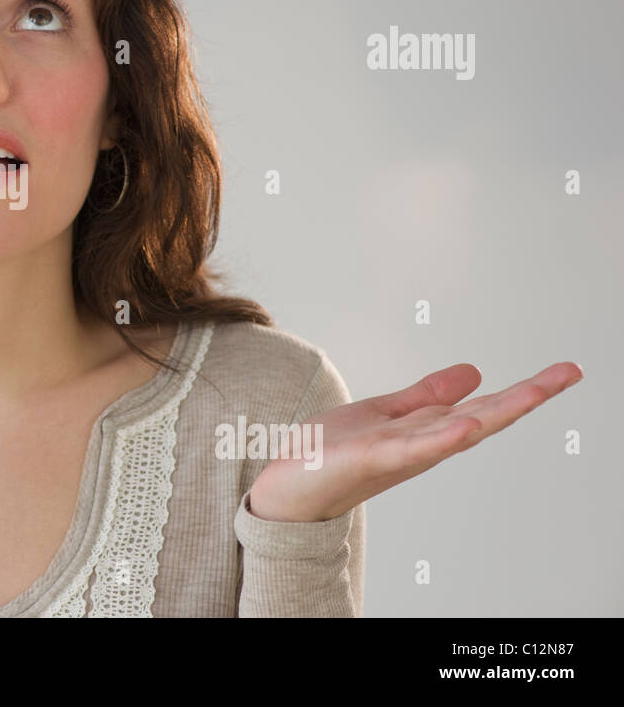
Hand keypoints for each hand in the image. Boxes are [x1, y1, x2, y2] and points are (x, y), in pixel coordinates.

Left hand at [247, 360, 583, 522]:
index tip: (565, 370)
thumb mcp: (387, 413)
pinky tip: (468, 423)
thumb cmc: (333, 453)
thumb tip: (475, 373)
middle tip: (572, 372)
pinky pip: (412, 447)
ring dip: (496, 412)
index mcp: (428, 431)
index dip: (524, 390)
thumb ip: (427, 396)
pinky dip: (441, 437)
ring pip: (457, 431)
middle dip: (528, 396)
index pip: (484, 406)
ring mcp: (401, 452)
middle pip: (484, 417)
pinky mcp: (372, 457)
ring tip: (536, 392)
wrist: (288, 490)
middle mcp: (424, 444)